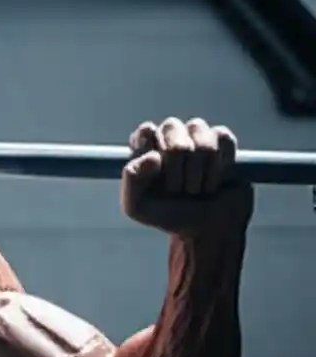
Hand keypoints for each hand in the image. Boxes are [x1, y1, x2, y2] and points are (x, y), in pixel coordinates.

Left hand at [121, 117, 253, 236]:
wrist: (207, 229)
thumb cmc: (168, 215)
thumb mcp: (136, 207)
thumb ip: (132, 179)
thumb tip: (154, 156)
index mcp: (145, 148)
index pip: (146, 130)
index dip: (152, 149)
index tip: (156, 173)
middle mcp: (170, 136)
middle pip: (172, 127)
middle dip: (176, 165)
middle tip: (177, 190)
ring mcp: (197, 136)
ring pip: (199, 132)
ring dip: (198, 169)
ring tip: (196, 189)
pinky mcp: (223, 141)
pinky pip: (222, 138)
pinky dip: (218, 166)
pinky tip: (214, 181)